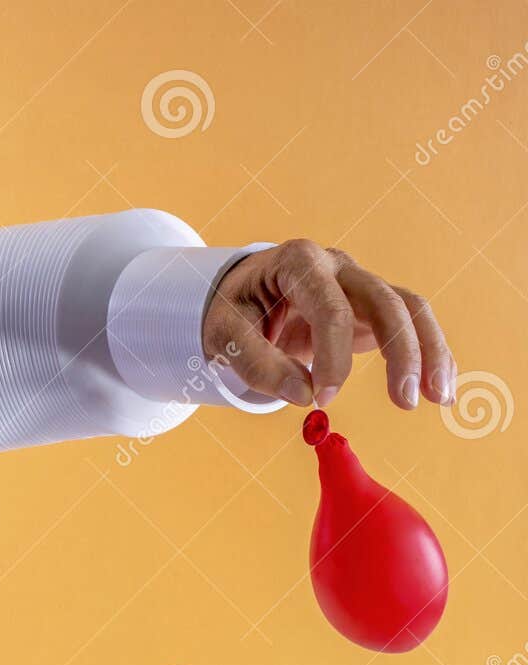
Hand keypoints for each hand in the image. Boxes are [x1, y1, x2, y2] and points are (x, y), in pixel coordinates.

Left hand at [202, 239, 453, 410]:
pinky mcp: (371, 307)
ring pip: (410, 309)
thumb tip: (303, 395)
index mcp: (299, 262)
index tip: (321, 398)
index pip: (331, 309)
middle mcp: (337, 266)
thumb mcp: (223, 333)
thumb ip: (256, 363)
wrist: (241, 297)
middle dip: (401, 352)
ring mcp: (359, 283)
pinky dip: (428, 354)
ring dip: (430, 352)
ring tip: (440, 397)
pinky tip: (439, 388)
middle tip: (403, 402)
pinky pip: (409, 324)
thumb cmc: (233, 310)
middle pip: (385, 302)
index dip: (333, 357)